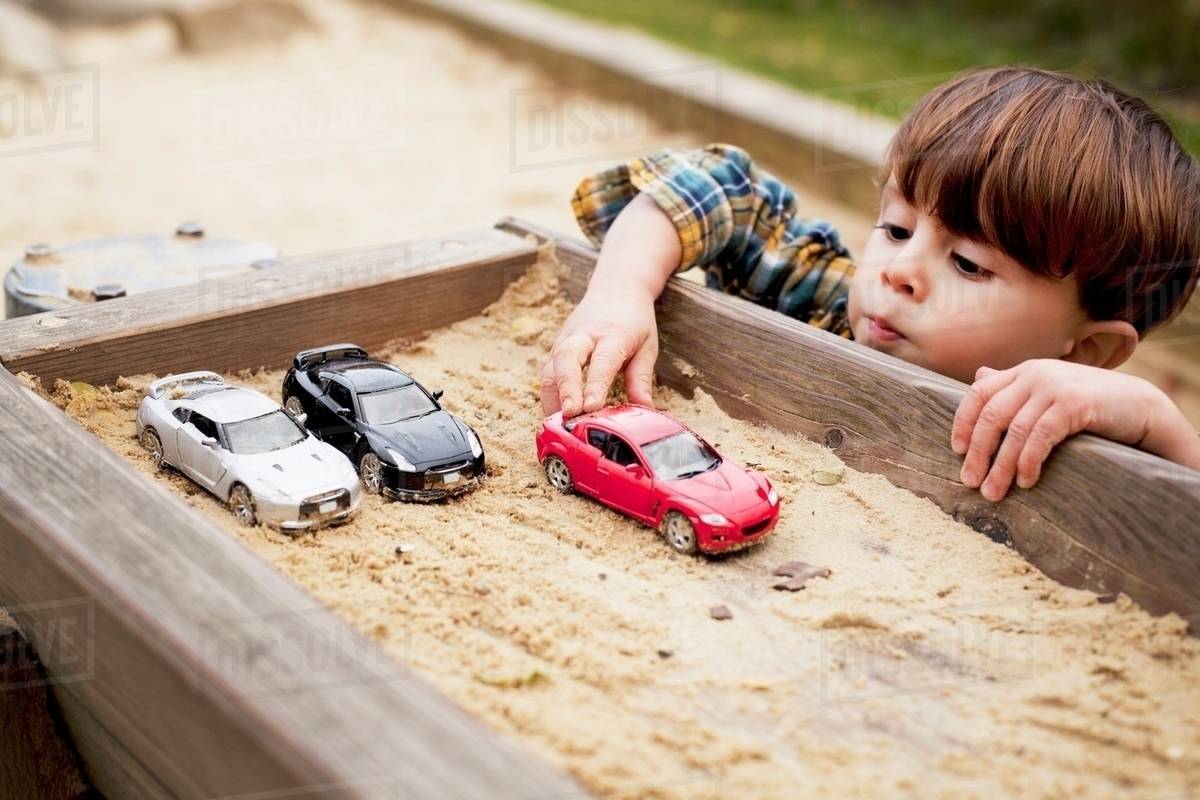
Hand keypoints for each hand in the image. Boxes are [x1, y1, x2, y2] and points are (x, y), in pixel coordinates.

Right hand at [540, 288, 657, 416]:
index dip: (594, 385)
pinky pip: (549, 373)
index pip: (601, 362)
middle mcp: (584, 335)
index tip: (591, 407)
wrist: (617, 287)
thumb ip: (641, 379)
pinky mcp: (557, 347)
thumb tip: (645, 410)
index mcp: (613, 334)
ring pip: (552, 368)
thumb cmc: (634, 320)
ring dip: (552, 397)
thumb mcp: (647, 346)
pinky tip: (555, 417)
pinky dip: (550, 396)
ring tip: (558, 426)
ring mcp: (566, 340)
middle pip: (567, 359)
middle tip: (569, 414)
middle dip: (566, 389)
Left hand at [951, 359, 1198, 500]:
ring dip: (1001, 466)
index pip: (979, 393)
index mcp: (1024, 371)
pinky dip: (1028, 461)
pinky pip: (1040, 436)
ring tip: (994, 492)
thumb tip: (978, 377)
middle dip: (978, 452)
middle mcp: (1035, 374)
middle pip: (991, 415)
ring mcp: (1055, 386)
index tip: (957, 450)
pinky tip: (1025, 482)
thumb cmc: (1090, 404)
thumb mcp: (1048, 391)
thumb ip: (1014, 387)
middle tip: (969, 482)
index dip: (963, 422)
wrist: (1141, 406)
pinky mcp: (1075, 403)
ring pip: (1014, 430)